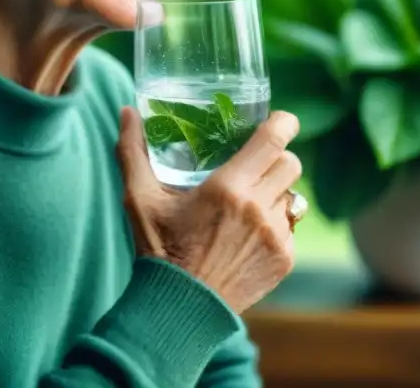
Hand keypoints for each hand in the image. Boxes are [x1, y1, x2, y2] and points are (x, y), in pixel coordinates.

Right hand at [116, 107, 301, 313]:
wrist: (180, 307)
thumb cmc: (159, 250)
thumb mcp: (139, 198)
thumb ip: (132, 151)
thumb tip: (127, 112)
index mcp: (228, 188)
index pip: (273, 141)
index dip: (283, 124)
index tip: (280, 120)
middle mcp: (258, 209)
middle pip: (290, 163)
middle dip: (277, 157)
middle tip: (255, 163)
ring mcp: (275, 236)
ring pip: (292, 195)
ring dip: (275, 191)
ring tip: (249, 200)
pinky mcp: (283, 260)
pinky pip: (290, 227)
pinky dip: (275, 223)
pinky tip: (249, 232)